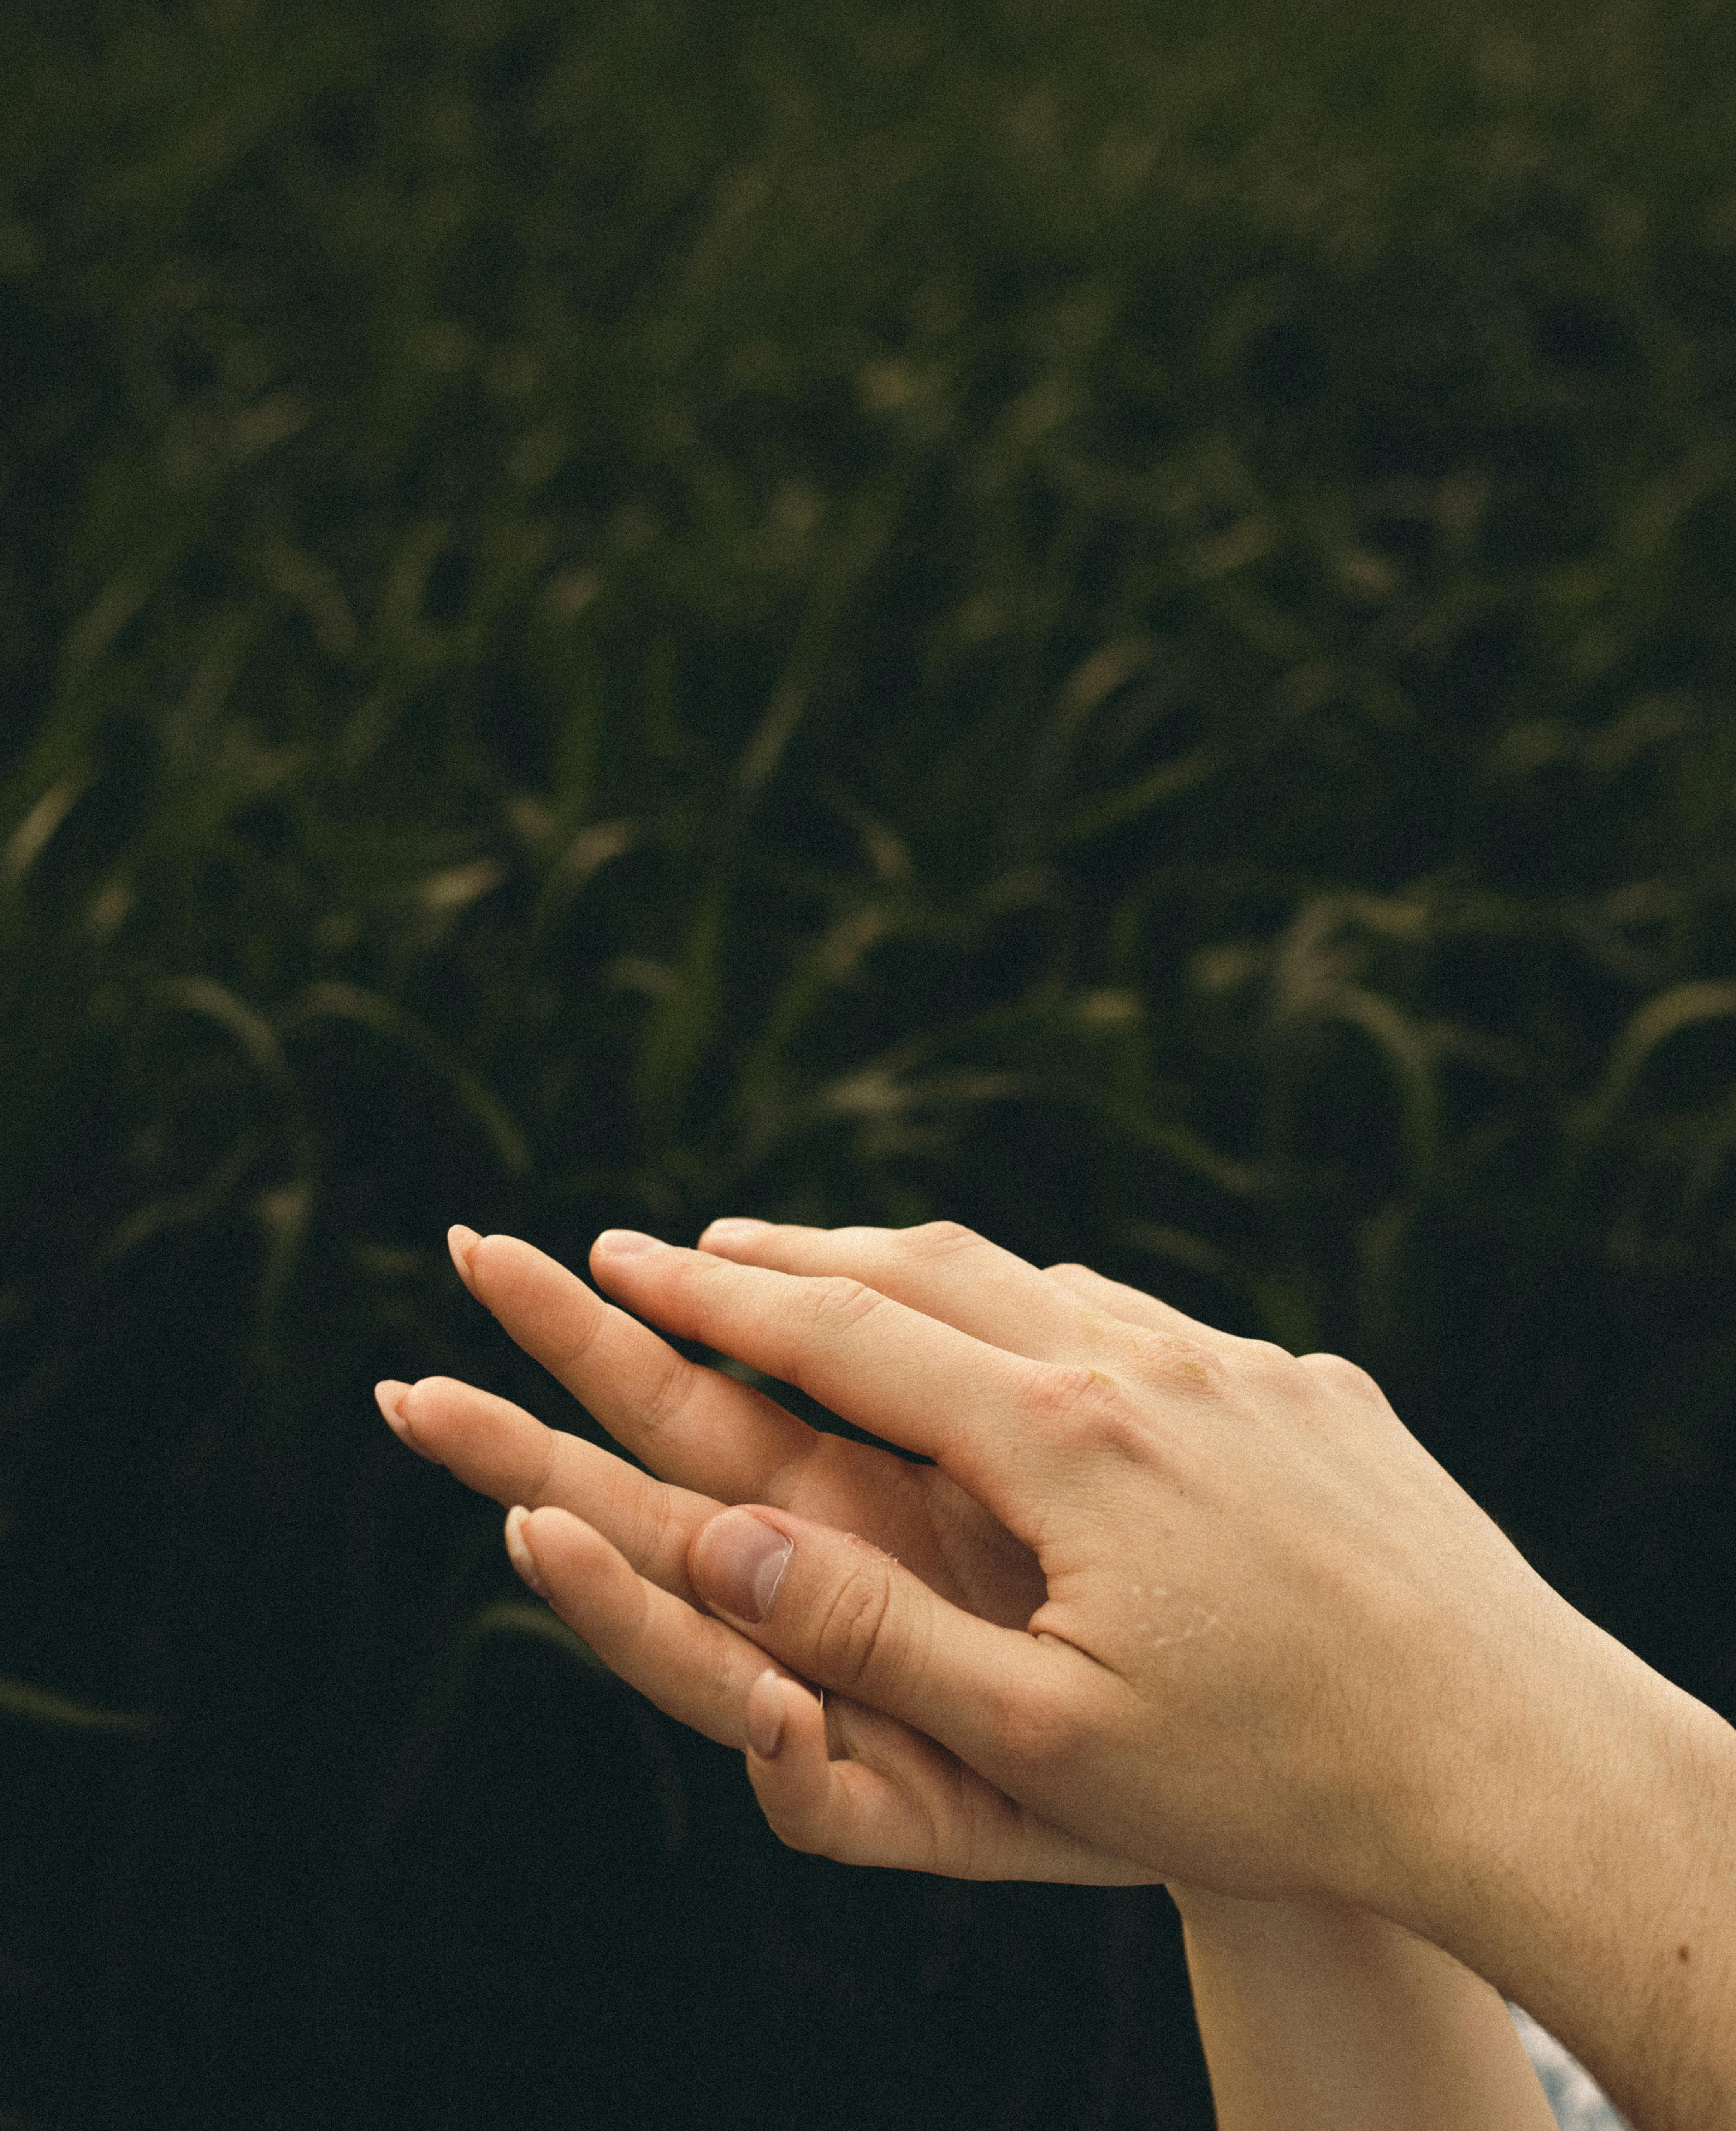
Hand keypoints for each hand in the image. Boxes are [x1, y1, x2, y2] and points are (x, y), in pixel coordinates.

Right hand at [515, 1216, 1609, 1920]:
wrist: (1510, 1755)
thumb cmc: (1267, 1777)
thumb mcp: (1044, 1741)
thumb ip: (872, 1637)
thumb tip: (721, 1537)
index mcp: (1063, 1439)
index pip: (845, 1334)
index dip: (714, 1297)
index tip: (618, 1255)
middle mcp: (1148, 1367)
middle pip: (933, 1268)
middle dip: (796, 1253)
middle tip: (694, 1249)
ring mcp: (1240, 1366)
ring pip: (1046, 1284)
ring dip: (927, 1277)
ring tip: (851, 1289)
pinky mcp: (1313, 1394)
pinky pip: (1152, 1325)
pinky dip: (1053, 1317)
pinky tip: (1042, 1352)